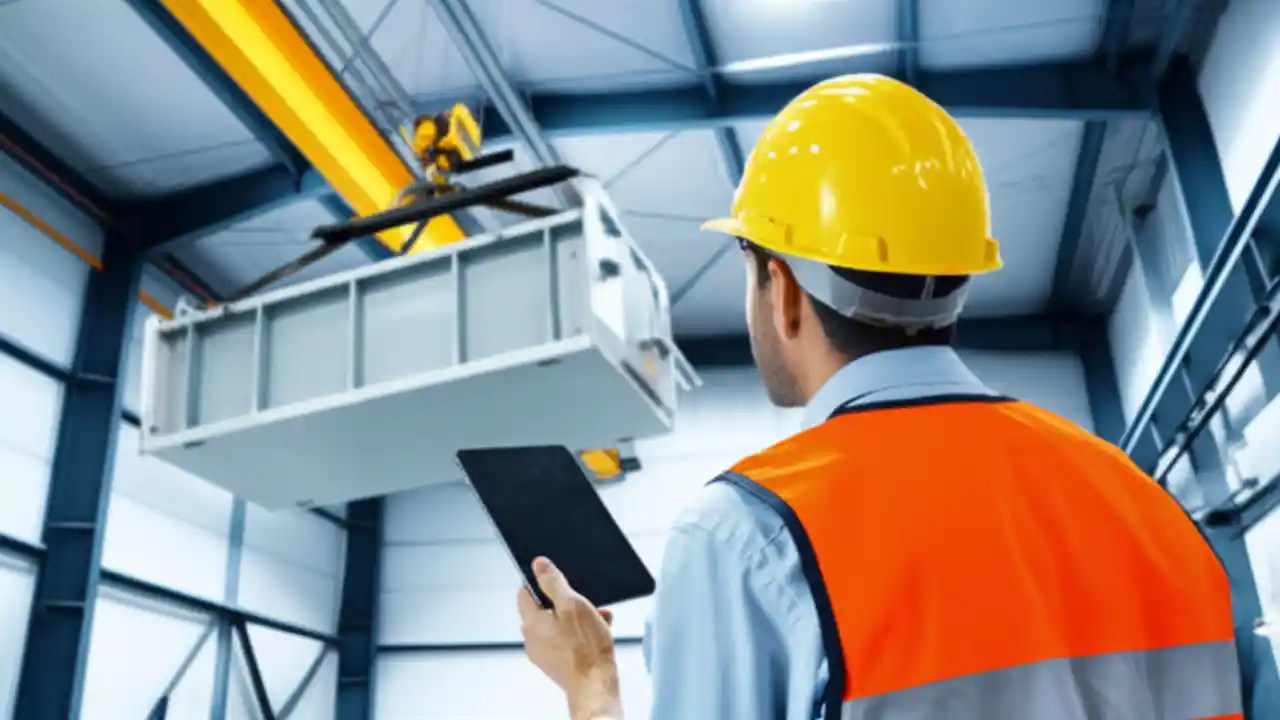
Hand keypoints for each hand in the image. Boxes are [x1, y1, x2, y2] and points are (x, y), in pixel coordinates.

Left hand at [518, 557, 623, 719]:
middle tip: (585, 602)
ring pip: (559, 625)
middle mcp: (532, 639)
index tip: (556, 579)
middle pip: (545, 609)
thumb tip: (538, 564)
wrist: (596, 685)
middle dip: (567, 602)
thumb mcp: (572, 604)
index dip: (540, 581)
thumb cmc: (586, 647)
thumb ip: (553, 582)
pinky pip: (566, 641)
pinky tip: (598, 633)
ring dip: (577, 618)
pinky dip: (579, 634)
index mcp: (531, 622)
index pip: (525, 592)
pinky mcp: (557, 664)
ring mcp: (544, 654)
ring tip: (598, 619)